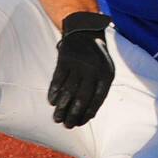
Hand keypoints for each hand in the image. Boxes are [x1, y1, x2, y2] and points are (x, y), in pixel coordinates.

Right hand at [48, 11, 114, 128]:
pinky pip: (58, 79)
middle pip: (82, 97)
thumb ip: (98, 91)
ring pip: (68, 91)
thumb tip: (88, 116)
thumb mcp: (104, 71)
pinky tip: (52, 101)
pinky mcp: (65, 59)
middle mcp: (93, 70)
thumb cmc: (96, 59)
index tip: (79, 123)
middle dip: (73, 114)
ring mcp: (78, 64)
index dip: (87, 114)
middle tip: (67, 125)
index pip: (97, 100)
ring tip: (57, 118)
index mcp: (106, 74)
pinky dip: (54, 92)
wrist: (85, 32)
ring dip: (62, 107)